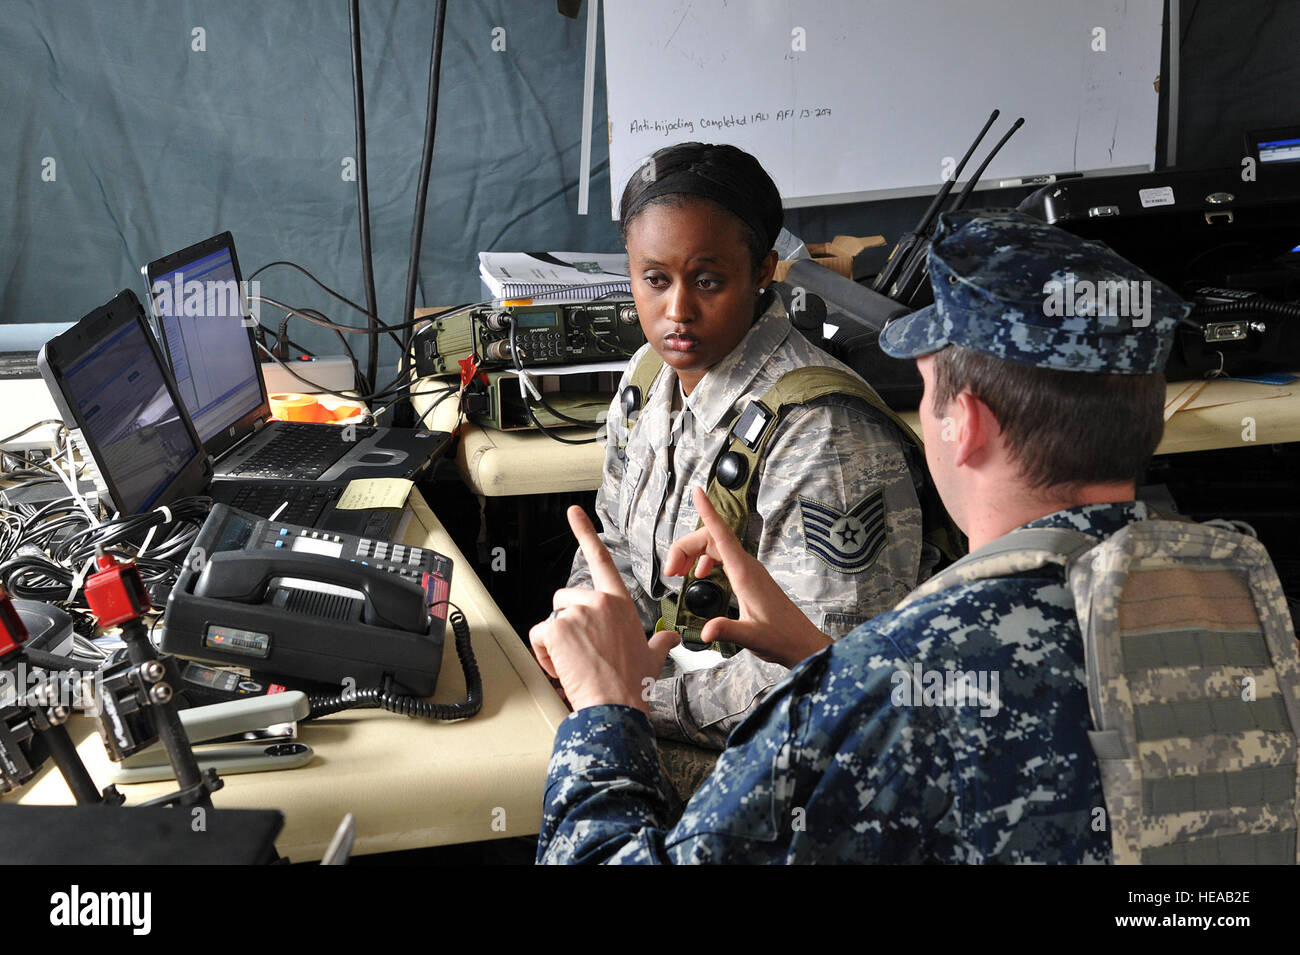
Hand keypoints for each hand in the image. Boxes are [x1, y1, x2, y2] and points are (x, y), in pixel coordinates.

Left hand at [529, 506, 679, 712]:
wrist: (616, 706)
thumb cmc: (633, 684)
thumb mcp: (652, 658)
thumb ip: (660, 642)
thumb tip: (672, 639)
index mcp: (620, 603)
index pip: (601, 560)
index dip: (585, 532)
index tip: (573, 512)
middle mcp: (598, 601)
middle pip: (564, 600)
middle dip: (566, 625)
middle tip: (581, 653)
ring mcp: (577, 613)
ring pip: (550, 621)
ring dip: (556, 644)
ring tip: (575, 665)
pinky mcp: (557, 629)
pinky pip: (539, 637)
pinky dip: (545, 655)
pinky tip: (563, 668)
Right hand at [662, 486, 831, 667]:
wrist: (801, 643)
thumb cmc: (781, 637)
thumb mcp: (752, 637)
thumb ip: (727, 630)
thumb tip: (705, 631)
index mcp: (744, 573)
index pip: (722, 534)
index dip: (708, 511)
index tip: (697, 493)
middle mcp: (746, 566)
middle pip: (711, 538)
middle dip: (685, 547)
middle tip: (670, 570)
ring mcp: (747, 570)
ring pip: (715, 546)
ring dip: (693, 553)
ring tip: (677, 572)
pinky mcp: (748, 578)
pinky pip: (722, 557)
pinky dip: (704, 560)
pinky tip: (698, 574)